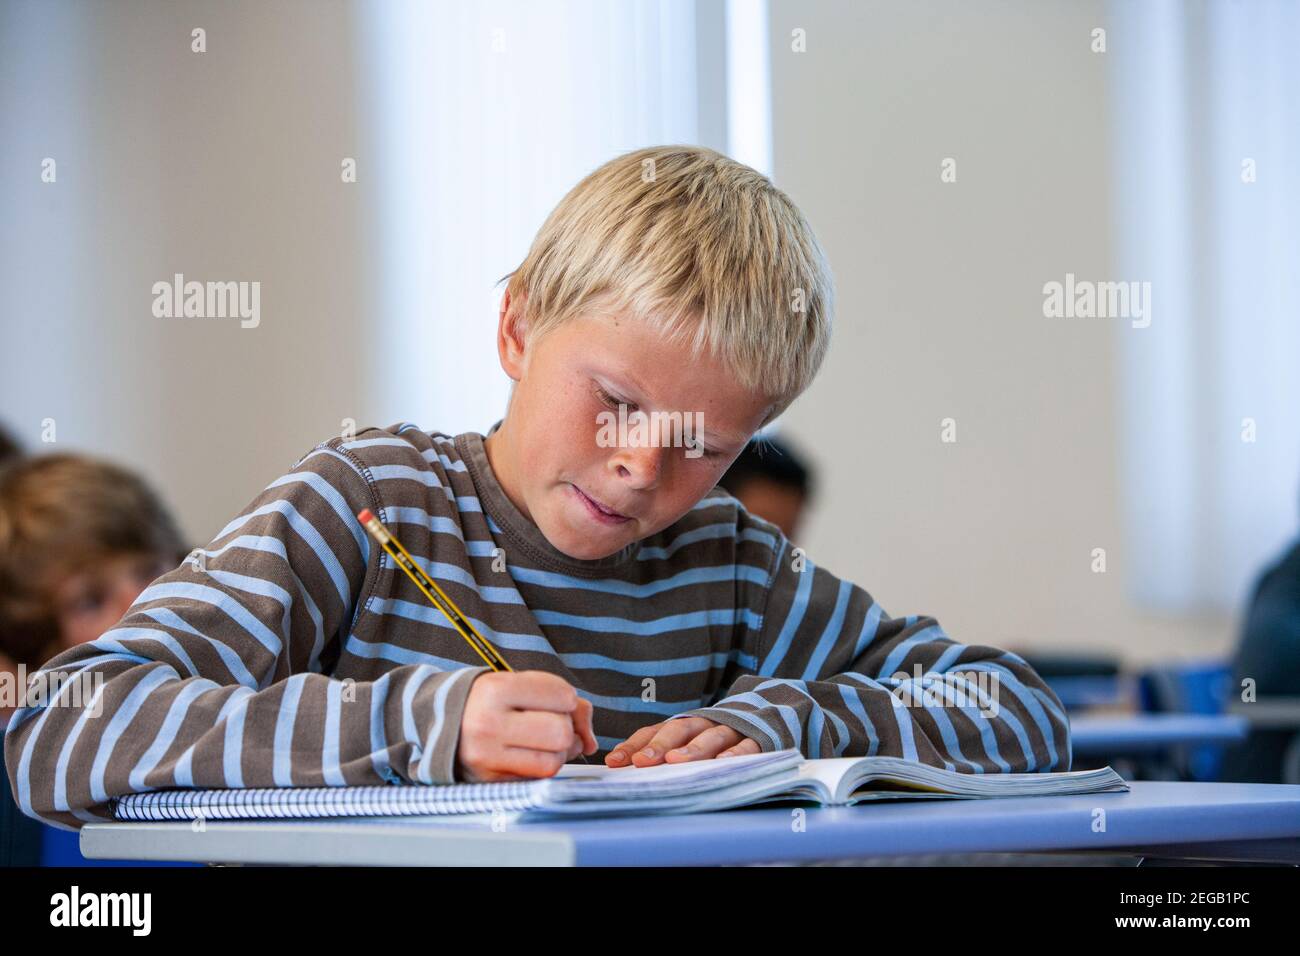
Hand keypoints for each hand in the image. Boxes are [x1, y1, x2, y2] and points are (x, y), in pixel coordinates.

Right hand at [455, 670, 597, 781]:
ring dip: (558, 752)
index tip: (554, 700)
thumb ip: (561, 699)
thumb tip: (590, 740)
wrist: (443, 723)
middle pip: (560, 733)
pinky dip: (543, 767)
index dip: (567, 698)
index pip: (563, 696)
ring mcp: (487, 757)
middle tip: (552, 724)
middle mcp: (488, 724)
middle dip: (566, 728)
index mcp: (496, 690)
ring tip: (544, 742)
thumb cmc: (490, 701)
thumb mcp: (518, 684)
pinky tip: (531, 755)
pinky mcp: (490, 781)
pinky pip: (537, 779)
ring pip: (552, 762)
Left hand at [604, 716, 761, 767]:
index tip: (614, 762)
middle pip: (679, 730)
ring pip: (710, 737)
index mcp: (683, 726)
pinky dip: (734, 754)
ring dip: (693, 749)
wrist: (765, 718)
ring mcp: (729, 730)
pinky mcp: (755, 740)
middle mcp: (703, 725)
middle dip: (659, 745)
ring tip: (676, 761)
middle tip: (642, 761)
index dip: (634, 746)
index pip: (653, 732)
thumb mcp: (688, 744)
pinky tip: (721, 764)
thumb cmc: (715, 741)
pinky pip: (745, 747)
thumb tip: (621, 771)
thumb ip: (661, 756)